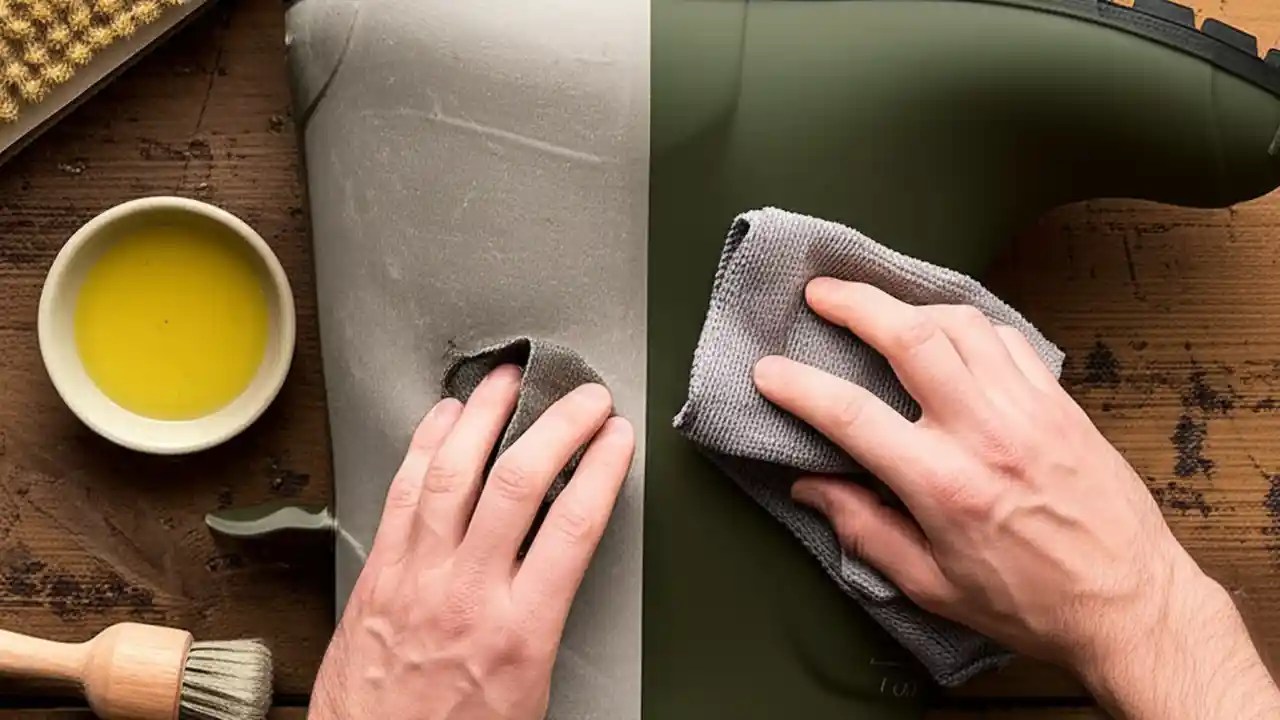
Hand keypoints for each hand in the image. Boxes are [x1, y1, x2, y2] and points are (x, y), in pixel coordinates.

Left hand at [309, 365, 633, 719]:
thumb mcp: (532, 683)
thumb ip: (547, 610)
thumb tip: (566, 549)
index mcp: (520, 630)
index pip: (574, 523)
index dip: (602, 465)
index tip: (617, 436)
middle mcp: (467, 593)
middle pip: (519, 482)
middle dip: (557, 425)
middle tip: (580, 397)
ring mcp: (417, 576)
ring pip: (453, 472)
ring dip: (484, 415)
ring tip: (508, 381)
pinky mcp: (379, 571)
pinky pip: (402, 491)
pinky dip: (424, 444)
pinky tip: (442, 418)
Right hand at [752, 278, 1279, 718]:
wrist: (1131, 604)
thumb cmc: (1031, 604)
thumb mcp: (932, 585)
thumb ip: (864, 531)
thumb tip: (811, 486)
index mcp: (944, 485)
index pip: (852, 415)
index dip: (799, 386)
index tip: (768, 370)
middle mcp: (985, 434)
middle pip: (911, 336)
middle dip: (856, 303)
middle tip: (820, 291)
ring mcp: (1029, 411)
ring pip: (962, 324)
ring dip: (911, 303)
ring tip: (879, 304)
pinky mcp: (1061, 404)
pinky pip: (1009, 339)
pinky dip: (970, 324)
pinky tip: (949, 331)